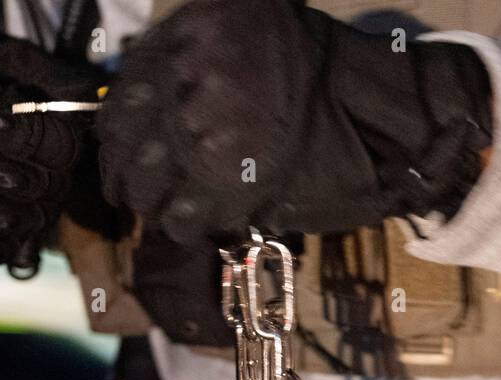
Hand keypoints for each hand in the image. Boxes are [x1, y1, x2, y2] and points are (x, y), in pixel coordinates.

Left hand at [98, 0, 492, 244]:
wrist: (385, 121)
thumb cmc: (321, 80)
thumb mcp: (250, 35)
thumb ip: (191, 58)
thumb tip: (134, 97)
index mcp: (198, 33)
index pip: (128, 87)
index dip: (116, 126)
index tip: (117, 144)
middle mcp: (198, 78)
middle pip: (127, 139)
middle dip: (123, 171)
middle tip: (129, 188)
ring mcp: (212, 135)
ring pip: (146, 184)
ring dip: (149, 203)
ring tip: (162, 208)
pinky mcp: (232, 189)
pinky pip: (181, 218)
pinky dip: (183, 226)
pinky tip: (195, 222)